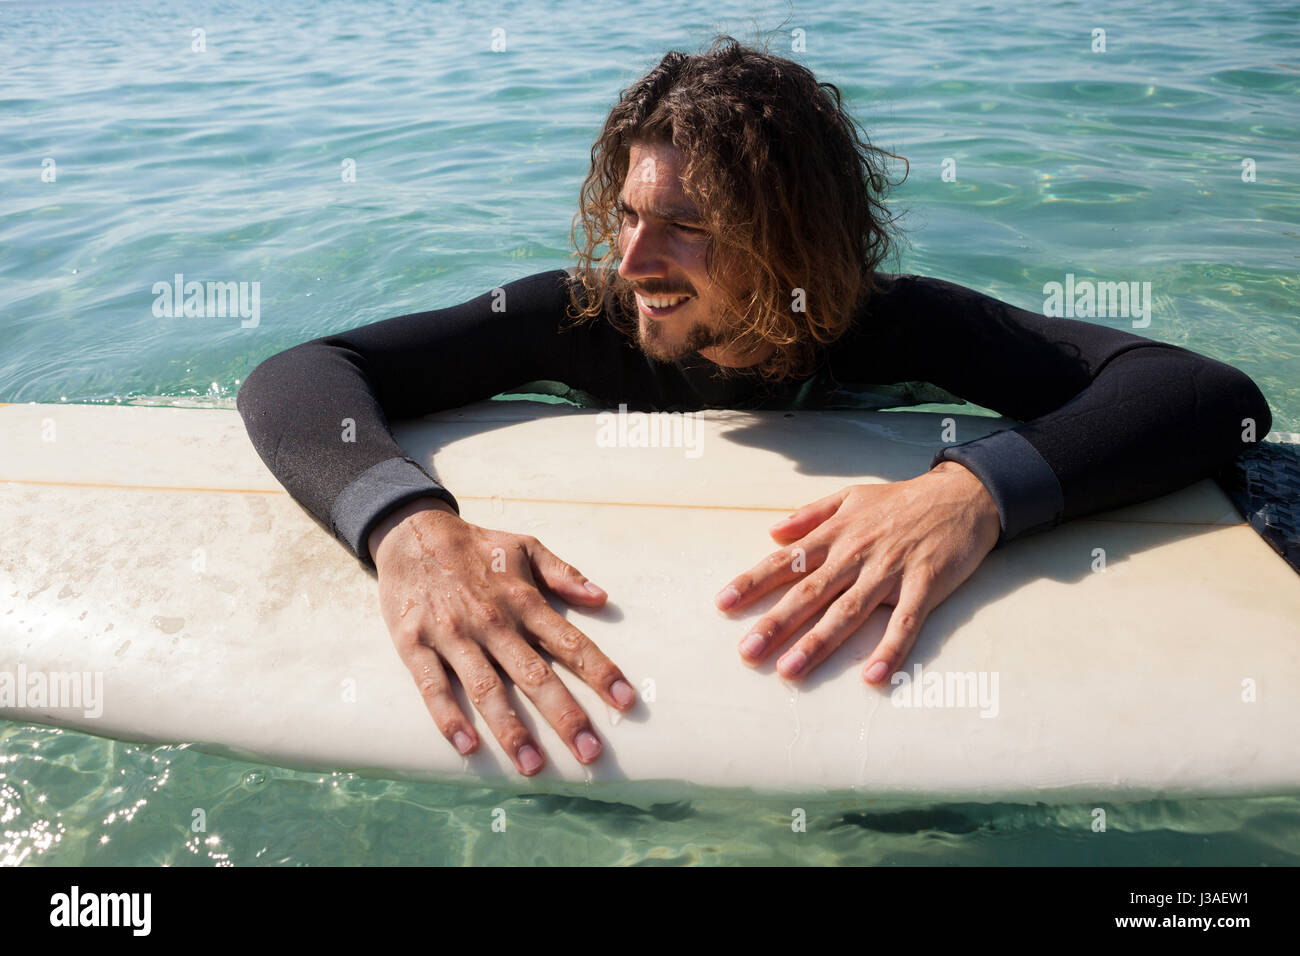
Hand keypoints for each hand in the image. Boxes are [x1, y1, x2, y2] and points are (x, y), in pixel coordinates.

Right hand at [368, 498, 636, 775]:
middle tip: (590, 752)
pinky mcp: (415, 645)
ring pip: (487, 690)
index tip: (626, 701)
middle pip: (535, 676)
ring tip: (532, 766)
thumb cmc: (476, 546)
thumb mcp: (527, 547)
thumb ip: (565, 574)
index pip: (570, 642)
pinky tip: (468, 747)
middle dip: (565, 716)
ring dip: (511, 730)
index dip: (601, 672)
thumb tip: (602, 597)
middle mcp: (493, 622)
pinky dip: (449, 717)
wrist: (411, 533)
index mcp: (523, 601)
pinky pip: (433, 687)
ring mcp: (453, 636)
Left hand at [714, 462, 1000, 684]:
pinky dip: (890, 649)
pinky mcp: (925, 585)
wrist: (962, 496)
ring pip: (848, 612)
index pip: (785, 562)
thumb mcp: (850, 496)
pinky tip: (873, 677)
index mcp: (835, 536)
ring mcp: (890, 571)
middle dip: (775, 623)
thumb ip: (810, 515)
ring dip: (819, 643)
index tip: (722, 604)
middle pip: (809, 593)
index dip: (752, 582)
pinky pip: (906, 622)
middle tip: (747, 653)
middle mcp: (856, 555)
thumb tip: (772, 532)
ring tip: (791, 672)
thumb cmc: (901, 500)